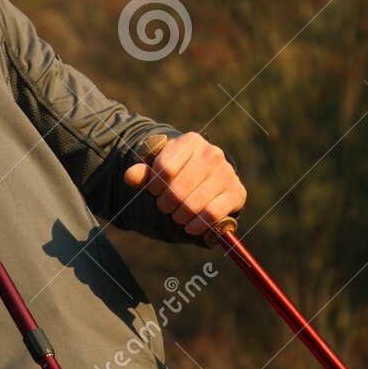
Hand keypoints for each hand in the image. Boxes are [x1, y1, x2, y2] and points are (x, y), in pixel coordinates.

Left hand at [121, 131, 245, 237]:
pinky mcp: (237, 192)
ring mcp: (226, 173)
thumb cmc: (179, 174)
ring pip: (193, 204)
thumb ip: (143, 173)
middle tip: (165, 208)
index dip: (154, 186)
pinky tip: (190, 226)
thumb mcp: (159, 170)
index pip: (164, 168)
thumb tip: (130, 176)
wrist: (209, 180)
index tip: (155, 191)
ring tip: (177, 217)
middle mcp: (211, 153)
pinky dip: (197, 226)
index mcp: (190, 141)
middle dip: (166, 204)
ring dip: (180, 217)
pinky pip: (212, 215)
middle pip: (177, 190)